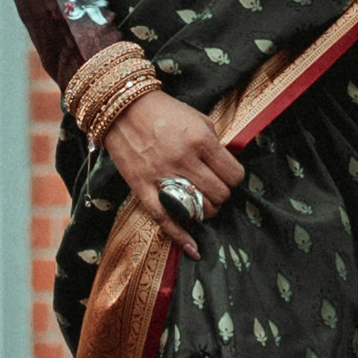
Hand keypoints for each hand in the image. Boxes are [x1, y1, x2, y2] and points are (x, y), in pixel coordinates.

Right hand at [105, 94, 244, 223]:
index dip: (235, 178)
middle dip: (222, 195)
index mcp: (200, 140)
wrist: (122, 108)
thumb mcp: (198, 119)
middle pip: (219, 195)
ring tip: (202, 202)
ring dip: (206, 210)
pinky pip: (165, 219)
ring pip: (199, 210)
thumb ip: (215, 144)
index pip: (233, 175)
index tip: (229, 176)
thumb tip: (227, 167)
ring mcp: (162, 176)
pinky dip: (181, 237)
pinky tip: (193, 249)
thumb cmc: (164, 112)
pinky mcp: (142, 188)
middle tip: (214, 188)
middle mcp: (184, 160)